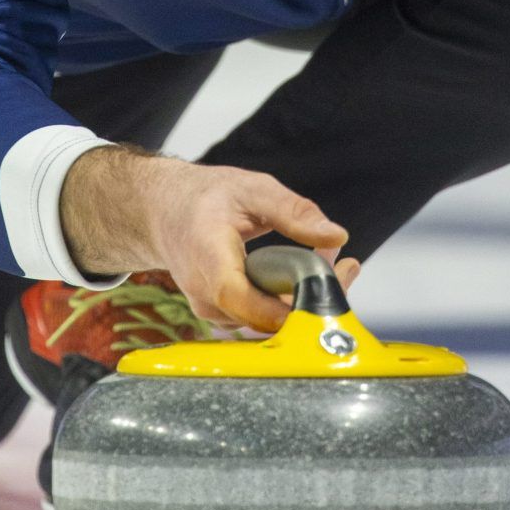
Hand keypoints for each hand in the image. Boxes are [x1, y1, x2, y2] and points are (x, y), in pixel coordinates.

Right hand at [61, 148, 359, 333]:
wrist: (164, 212)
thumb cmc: (203, 199)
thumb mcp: (252, 188)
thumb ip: (294, 212)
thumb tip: (336, 235)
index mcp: (211, 264)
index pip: (249, 304)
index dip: (291, 309)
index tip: (327, 292)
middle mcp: (209, 298)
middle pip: (271, 318)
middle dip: (314, 295)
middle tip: (345, 266)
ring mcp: (215, 312)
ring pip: (271, 321)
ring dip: (305, 294)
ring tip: (329, 260)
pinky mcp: (224, 316)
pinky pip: (263, 316)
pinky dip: (289, 296)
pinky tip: (305, 268)